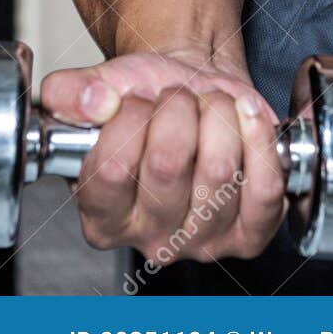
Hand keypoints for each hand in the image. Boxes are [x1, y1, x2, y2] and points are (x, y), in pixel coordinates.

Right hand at [39, 51, 285, 263]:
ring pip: (218, 171)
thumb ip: (68, 93)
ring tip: (207, 105)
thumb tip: (93, 104)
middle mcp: (147, 239)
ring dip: (217, 117)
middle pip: (167, 165)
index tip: (135, 99)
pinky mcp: (249, 237)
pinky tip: (244, 117)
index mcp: (100, 215)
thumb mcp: (94, 89)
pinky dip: (258, 140)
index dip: (128, 120)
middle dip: (176, 109)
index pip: (111, 170)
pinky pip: (264, 190)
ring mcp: (201, 244)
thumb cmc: (144, 102)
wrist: (194, 100)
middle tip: (175, 95)